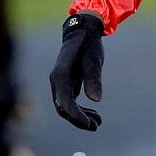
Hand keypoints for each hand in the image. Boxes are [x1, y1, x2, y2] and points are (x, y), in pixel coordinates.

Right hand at [49, 12, 104, 129]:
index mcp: (60, 75)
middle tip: (97, 126)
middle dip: (79, 120)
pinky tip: (94, 114)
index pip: (65, 102)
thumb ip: (93, 78)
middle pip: (63, 108)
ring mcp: (60, 83)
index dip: (77, 116)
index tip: (91, 124)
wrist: (83, 30)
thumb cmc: (89, 44)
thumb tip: (95, 100)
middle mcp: (56, 80)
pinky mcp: (66, 83)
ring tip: (98, 122)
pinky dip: (81, 110)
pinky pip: (70, 102)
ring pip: (66, 107)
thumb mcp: (94, 59)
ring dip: (81, 117)